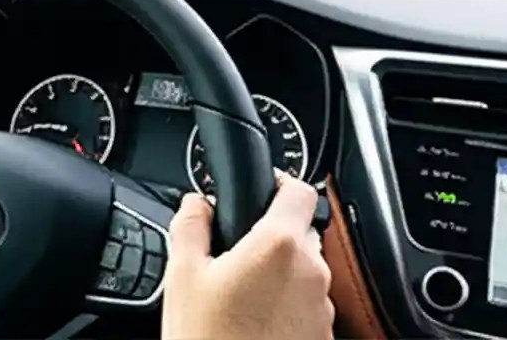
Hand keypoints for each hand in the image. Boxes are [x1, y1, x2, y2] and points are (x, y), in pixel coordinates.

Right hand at [162, 173, 334, 339]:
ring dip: (279, 274)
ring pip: (305, 271)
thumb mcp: (182, 276)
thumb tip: (196, 204)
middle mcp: (311, 271)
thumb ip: (191, 225)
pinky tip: (254, 322)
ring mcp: (322, 307)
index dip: (280, 183)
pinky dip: (286, 307)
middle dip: (271, 237)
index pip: (299, 189)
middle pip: (299, 232)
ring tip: (241, 297)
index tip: (264, 189)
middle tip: (236, 255)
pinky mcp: (323, 335)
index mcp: (278, 245)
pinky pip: (307, 306)